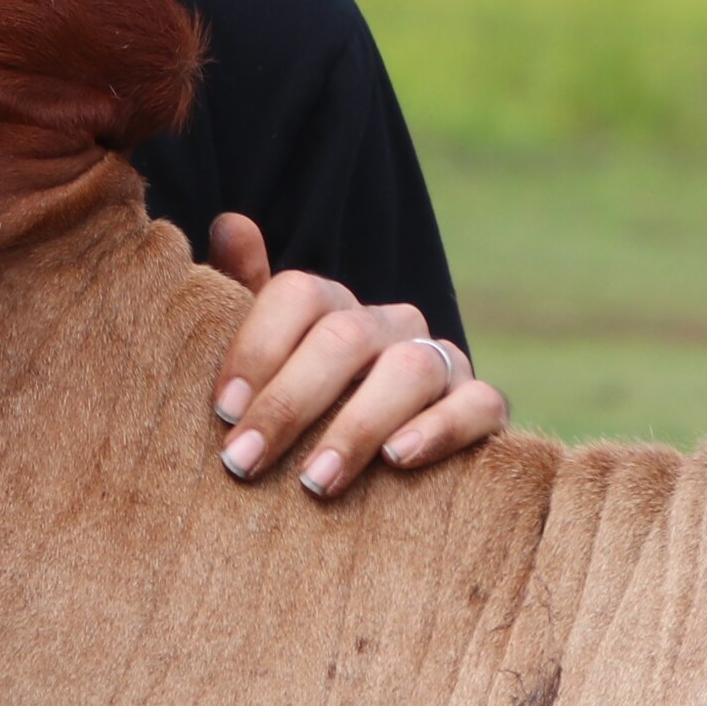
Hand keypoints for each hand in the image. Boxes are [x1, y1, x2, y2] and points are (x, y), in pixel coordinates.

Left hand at [204, 211, 509, 500]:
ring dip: (358, 426)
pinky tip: (397, 459)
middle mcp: (391, 325)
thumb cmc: (309, 416)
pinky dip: (441, 429)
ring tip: (314, 481)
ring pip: (410, 368)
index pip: (300, 294)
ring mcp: (441, 363)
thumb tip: (230, 224)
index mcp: (336, 309)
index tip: (224, 410)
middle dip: (289, 402)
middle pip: (346, 336)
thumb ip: (245, 294)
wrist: (383, 476)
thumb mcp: (269, 362)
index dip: (257, 347)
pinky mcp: (482, 407)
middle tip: (244, 461)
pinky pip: (477, 404)